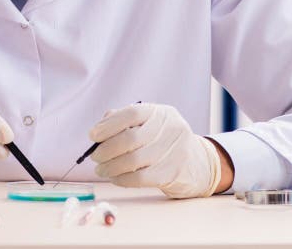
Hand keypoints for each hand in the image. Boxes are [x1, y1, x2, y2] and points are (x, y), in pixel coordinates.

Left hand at [89, 103, 221, 198]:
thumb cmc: (163, 140)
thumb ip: (124, 120)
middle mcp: (169, 129)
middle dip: (106, 149)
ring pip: (133, 161)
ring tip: (101, 169)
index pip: (132, 113)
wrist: (198, 163)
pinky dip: (121, 179)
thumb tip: (99, 129)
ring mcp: (173, 152)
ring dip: (110, 167)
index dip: (109, 124)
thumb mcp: (150, 123)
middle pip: (130, 139)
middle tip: (95, 157)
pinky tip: (115, 178)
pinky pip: (139, 178)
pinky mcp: (172, 174)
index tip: (93, 135)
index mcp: (161, 112)